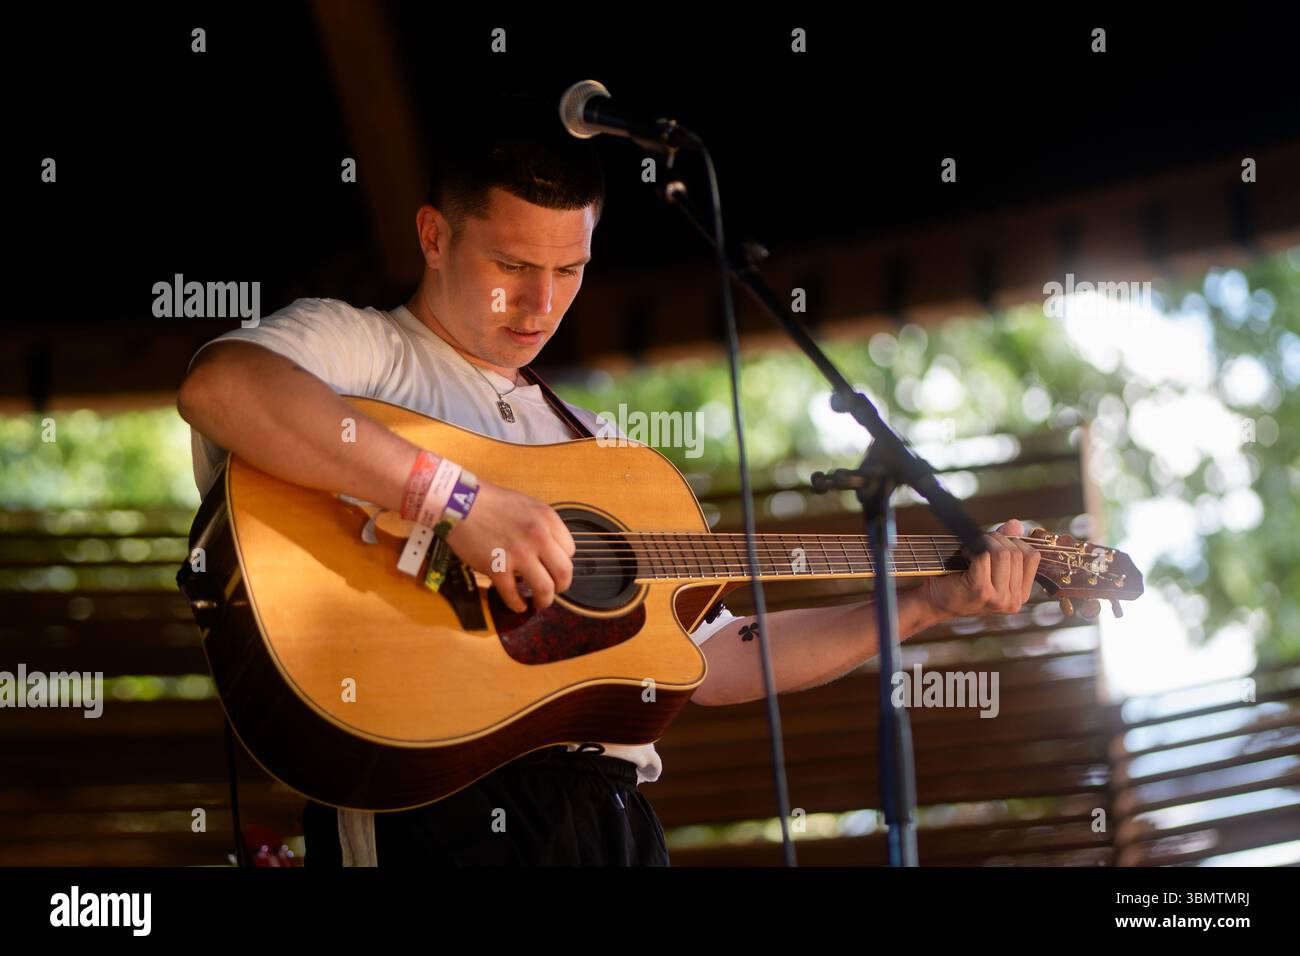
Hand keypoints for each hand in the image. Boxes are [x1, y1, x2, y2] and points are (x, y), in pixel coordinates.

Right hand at [443, 478, 574, 611]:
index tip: (553, 567)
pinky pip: (513, 595)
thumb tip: (550, 552)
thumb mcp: (527, 506)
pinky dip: (517, 604)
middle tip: (554, 590)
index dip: (562, 562)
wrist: (459, 502)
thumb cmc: (491, 503)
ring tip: (539, 603)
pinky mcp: (497, 568)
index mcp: (547, 520)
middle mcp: (538, 537)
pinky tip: (518, 605)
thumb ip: (542, 527)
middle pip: (564, 573)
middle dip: (561, 587)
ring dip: (544, 601)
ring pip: (544, 589)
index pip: (570, 551)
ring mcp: (518, 554)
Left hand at [923, 518, 1041, 620]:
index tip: (996, 543)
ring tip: (970, 550)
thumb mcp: (989, 564)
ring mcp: (999, 598)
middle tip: (979, 543)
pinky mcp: (981, 591)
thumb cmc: (960, 581)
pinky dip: (973, 548)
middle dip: (997, 540)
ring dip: (985, 543)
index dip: (1015, 542)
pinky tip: (964, 554)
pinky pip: (984, 555)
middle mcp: (1013, 601)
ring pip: (1002, 553)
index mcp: (1020, 595)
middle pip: (1017, 552)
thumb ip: (1005, 545)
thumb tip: (1017, 524)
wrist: (933, 601)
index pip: (1032, 557)